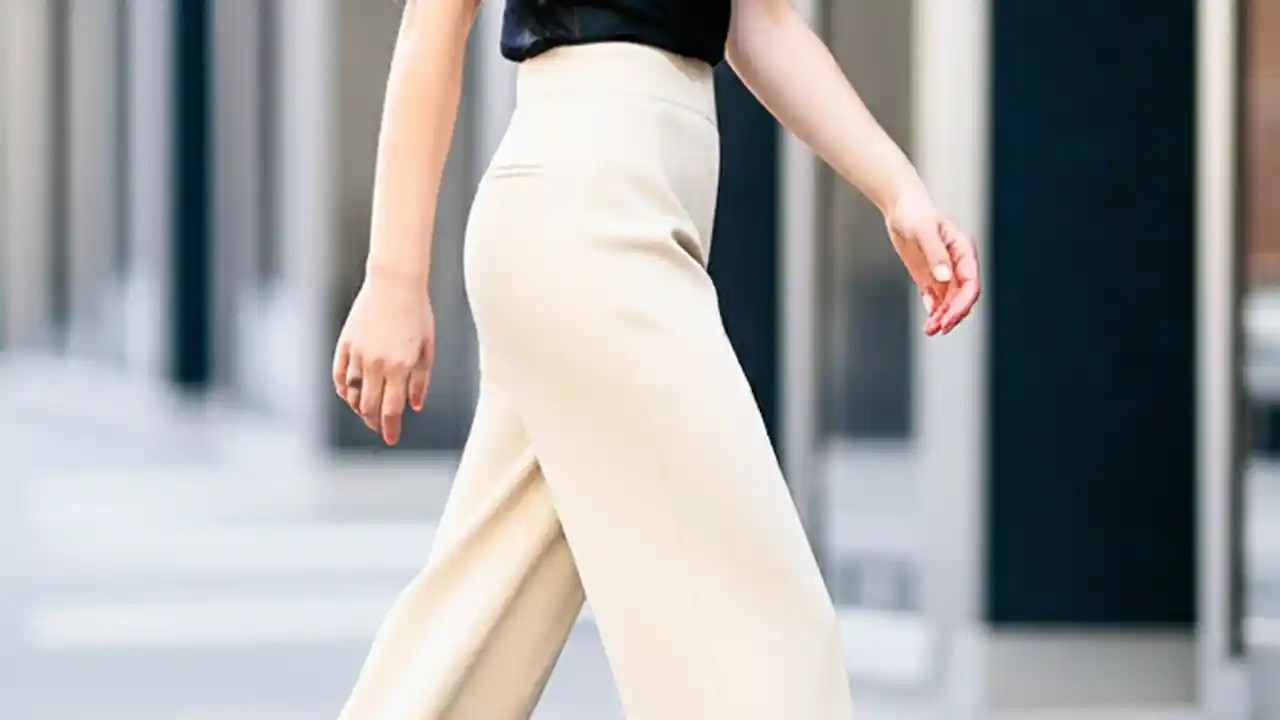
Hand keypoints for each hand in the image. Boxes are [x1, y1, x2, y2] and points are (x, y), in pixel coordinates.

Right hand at [332, 272, 434, 445]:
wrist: (395, 283)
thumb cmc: (417, 314)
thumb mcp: (427, 348)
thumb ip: (420, 380)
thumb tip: (414, 406)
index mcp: (400, 366)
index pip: (391, 409)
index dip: (390, 428)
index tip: (391, 439)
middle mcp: (376, 363)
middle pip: (370, 406)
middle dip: (374, 422)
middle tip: (380, 427)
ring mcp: (358, 353)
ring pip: (353, 393)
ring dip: (360, 406)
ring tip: (368, 411)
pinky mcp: (345, 343)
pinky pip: (340, 374)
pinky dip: (344, 388)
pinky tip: (350, 394)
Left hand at [884, 189, 980, 335]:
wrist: (901, 209)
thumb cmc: (915, 214)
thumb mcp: (924, 231)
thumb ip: (935, 254)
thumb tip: (945, 278)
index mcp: (964, 252)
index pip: (971, 284)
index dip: (962, 303)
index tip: (949, 317)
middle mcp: (958, 265)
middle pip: (962, 297)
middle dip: (952, 315)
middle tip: (937, 329)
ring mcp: (944, 273)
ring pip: (950, 302)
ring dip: (942, 318)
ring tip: (929, 331)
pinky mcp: (931, 278)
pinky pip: (936, 300)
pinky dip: (933, 313)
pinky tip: (927, 323)